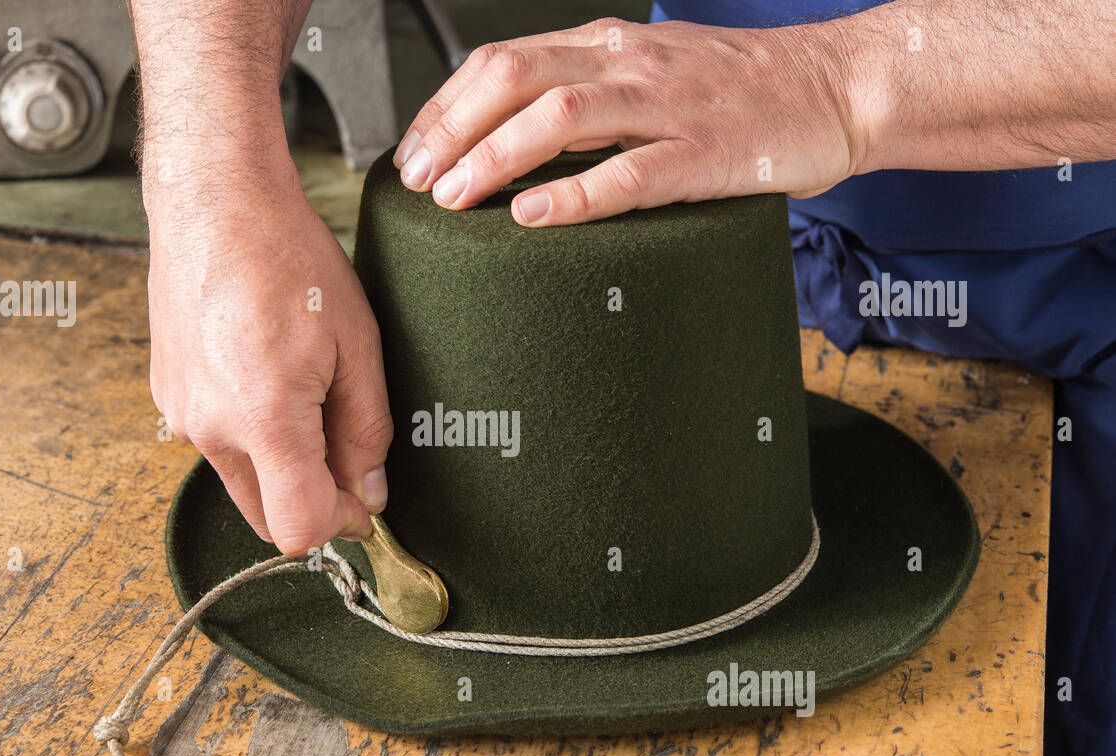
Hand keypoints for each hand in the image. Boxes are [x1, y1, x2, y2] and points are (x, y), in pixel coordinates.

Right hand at [146, 192, 392, 555]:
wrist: (216, 202)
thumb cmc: (289, 259)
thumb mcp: (357, 346)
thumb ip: (365, 431)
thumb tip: (370, 494)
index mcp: (264, 417)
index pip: (298, 528)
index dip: (340, 525)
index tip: (365, 503)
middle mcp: (209, 427)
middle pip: (266, 518)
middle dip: (312, 504)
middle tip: (347, 459)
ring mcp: (179, 414)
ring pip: (240, 482)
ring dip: (280, 469)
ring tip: (311, 402)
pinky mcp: (166, 396)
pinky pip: (217, 444)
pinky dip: (250, 437)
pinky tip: (273, 381)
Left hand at [392, 16, 860, 224]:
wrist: (836, 87)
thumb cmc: (740, 92)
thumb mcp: (650, 73)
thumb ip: (586, 95)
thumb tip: (513, 135)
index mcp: (607, 46)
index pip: (501, 62)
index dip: (444, 107)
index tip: (413, 152)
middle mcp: (627, 65)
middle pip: (513, 81)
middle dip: (451, 132)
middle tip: (417, 182)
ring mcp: (666, 107)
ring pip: (558, 120)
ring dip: (493, 159)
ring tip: (455, 198)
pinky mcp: (703, 155)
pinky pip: (627, 173)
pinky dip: (573, 195)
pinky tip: (532, 215)